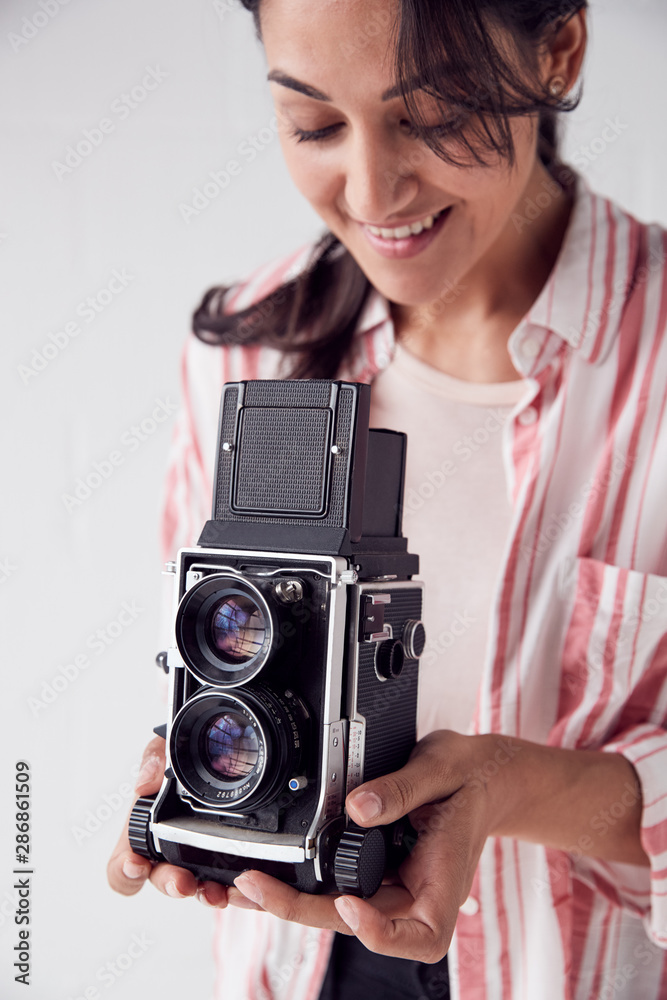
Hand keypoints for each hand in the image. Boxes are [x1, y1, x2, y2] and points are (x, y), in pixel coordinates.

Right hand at [106, 735, 230, 907]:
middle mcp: (167, 849)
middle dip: (170, 884)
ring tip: (215, 892)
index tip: (135, 864)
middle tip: (182, 881)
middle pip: (161, 880)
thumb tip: (145, 783)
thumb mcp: (167, 748)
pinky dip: (229, 888)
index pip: (123, 863)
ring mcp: (195, 857)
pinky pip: (224, 883)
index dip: (125, 871)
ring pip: (194, 888)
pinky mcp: (222, 860)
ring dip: (202, 894)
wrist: (224, 754)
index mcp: (146, 828)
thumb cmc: (185, 759)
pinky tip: (238, 885)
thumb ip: (154, 757)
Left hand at [231, 730, 497, 961]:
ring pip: (341, 908)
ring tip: (245, 885)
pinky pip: (340, 883)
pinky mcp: (378, 869)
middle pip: (360, 924)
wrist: (482, 774)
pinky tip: (271, 870)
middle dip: (302, 911)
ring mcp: (396, 884)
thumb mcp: (441, 768)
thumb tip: (358, 807)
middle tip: (255, 887)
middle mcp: (418, 893)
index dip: (380, 932)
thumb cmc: (472, 775)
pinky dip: (305, 881)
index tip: (348, 903)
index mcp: (445, 881)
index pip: (421, 936)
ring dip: (293, 902)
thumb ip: (402, 788)